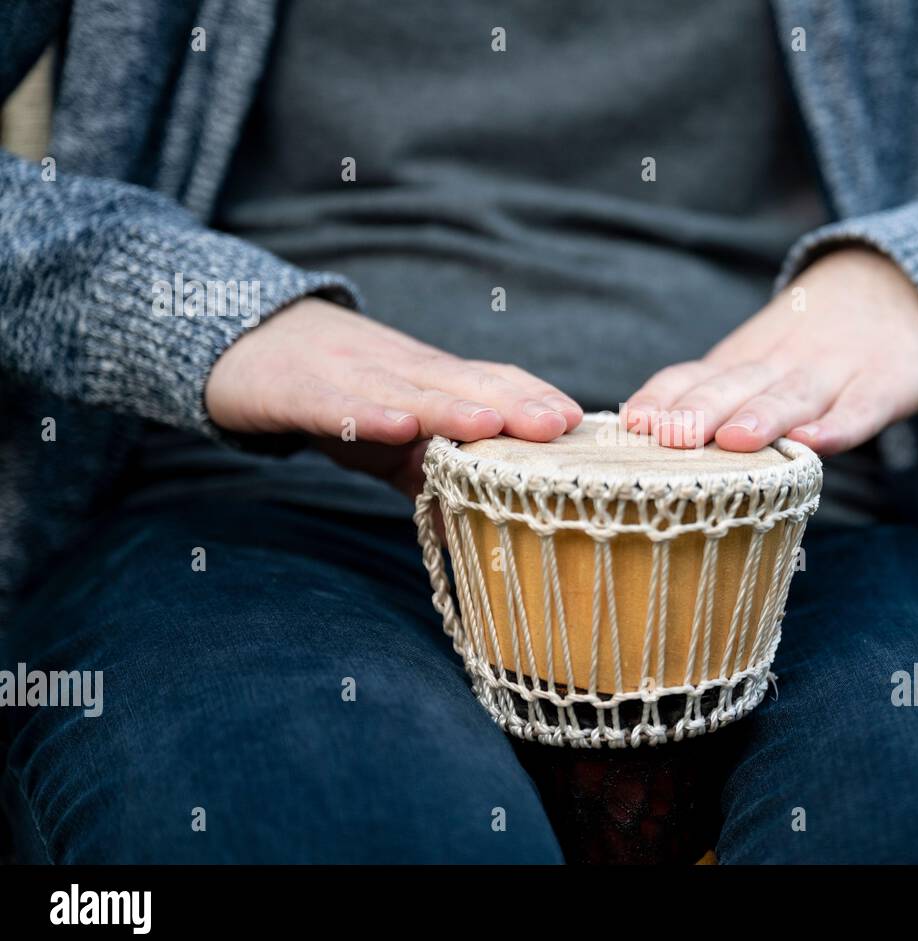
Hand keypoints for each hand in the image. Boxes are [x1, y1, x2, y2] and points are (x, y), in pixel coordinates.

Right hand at [206, 298, 582, 495]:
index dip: (531, 396)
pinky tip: (394, 427)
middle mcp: (397, 371)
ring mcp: (347, 376)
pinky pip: (334, 404)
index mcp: (426, 380)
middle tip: (557, 424)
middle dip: (511, 402)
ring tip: (491, 425)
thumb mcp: (387, 436)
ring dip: (450, 408)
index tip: (579, 421)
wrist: (240, 339)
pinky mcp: (295, 391)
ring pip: (406, 392)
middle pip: (461, 383)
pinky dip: (363, 414)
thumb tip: (474, 526)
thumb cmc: (331, 393)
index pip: (489, 381)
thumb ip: (428, 473)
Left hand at [623, 248, 917, 454]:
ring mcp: (836, 373)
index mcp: (747, 360)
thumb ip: (713, 390)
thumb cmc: (813, 341)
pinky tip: (813, 443)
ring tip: (734, 439)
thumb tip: (638, 429)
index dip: (665, 398)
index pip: (696, 375)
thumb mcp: (760, 357)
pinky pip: (860, 408)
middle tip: (670, 437)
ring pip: (794, 396)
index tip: (633, 424)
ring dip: (764, 417)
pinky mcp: (885, 384)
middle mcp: (784, 363)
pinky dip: (839, 425)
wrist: (901, 283)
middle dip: (701, 411)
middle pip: (738, 386)